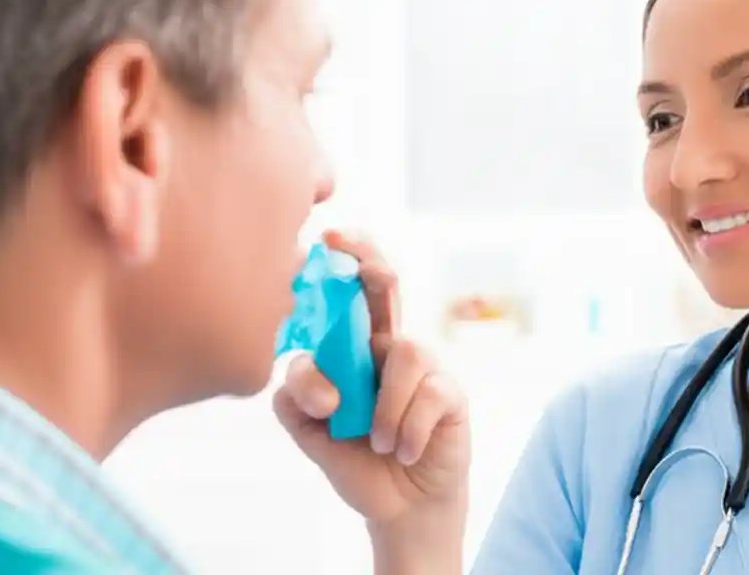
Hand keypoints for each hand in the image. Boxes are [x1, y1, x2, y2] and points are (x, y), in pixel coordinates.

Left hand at [273, 230, 469, 531]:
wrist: (399, 509)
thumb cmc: (357, 461)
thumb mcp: (312, 435)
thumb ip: (298, 403)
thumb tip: (312, 382)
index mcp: (352, 349)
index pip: (347, 294)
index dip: (344, 260)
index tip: (327, 238)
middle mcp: (388, 347)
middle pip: (386, 287)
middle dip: (372, 264)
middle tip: (361, 261)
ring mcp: (424, 367)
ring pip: (405, 349)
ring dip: (385, 405)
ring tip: (380, 443)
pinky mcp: (450, 394)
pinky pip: (429, 393)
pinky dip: (407, 428)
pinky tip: (404, 452)